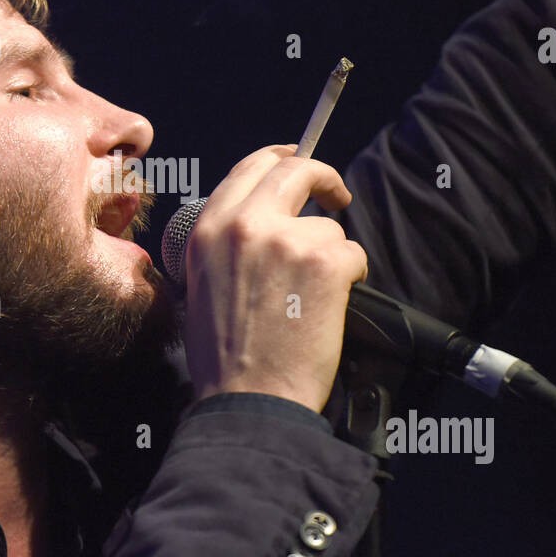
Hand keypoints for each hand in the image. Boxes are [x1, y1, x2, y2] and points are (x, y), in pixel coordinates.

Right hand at [183, 144, 368, 413]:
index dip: (280, 158)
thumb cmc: (225, 355)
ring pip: (329, 228)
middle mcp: (245, 224)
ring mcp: (287, 240)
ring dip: (331, 257)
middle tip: (337, 195)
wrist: (247, 399)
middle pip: (296, 170)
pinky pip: (352, 254)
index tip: (298, 159)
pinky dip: (351, 278)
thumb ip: (228, 242)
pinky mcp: (325, 262)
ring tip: (311, 300)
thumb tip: (265, 219)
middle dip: (323, 177)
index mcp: (210, 228)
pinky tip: (329, 307)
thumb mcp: (203, 282)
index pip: (250, 167)